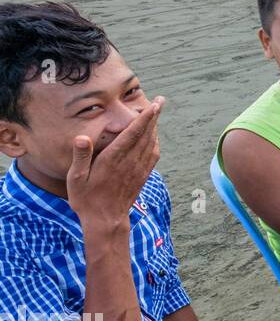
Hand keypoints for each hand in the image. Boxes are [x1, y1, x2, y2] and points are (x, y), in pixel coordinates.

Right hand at [66, 97, 163, 226]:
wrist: (105, 220)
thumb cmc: (86, 198)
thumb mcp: (76, 178)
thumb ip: (81, 157)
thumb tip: (81, 138)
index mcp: (113, 160)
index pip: (132, 134)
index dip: (144, 118)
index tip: (154, 105)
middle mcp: (129, 163)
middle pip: (146, 135)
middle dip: (154, 116)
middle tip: (162, 100)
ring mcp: (138, 170)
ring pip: (151, 143)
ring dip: (156, 127)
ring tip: (158, 113)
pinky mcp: (142, 176)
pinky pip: (153, 155)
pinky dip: (155, 142)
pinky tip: (154, 137)